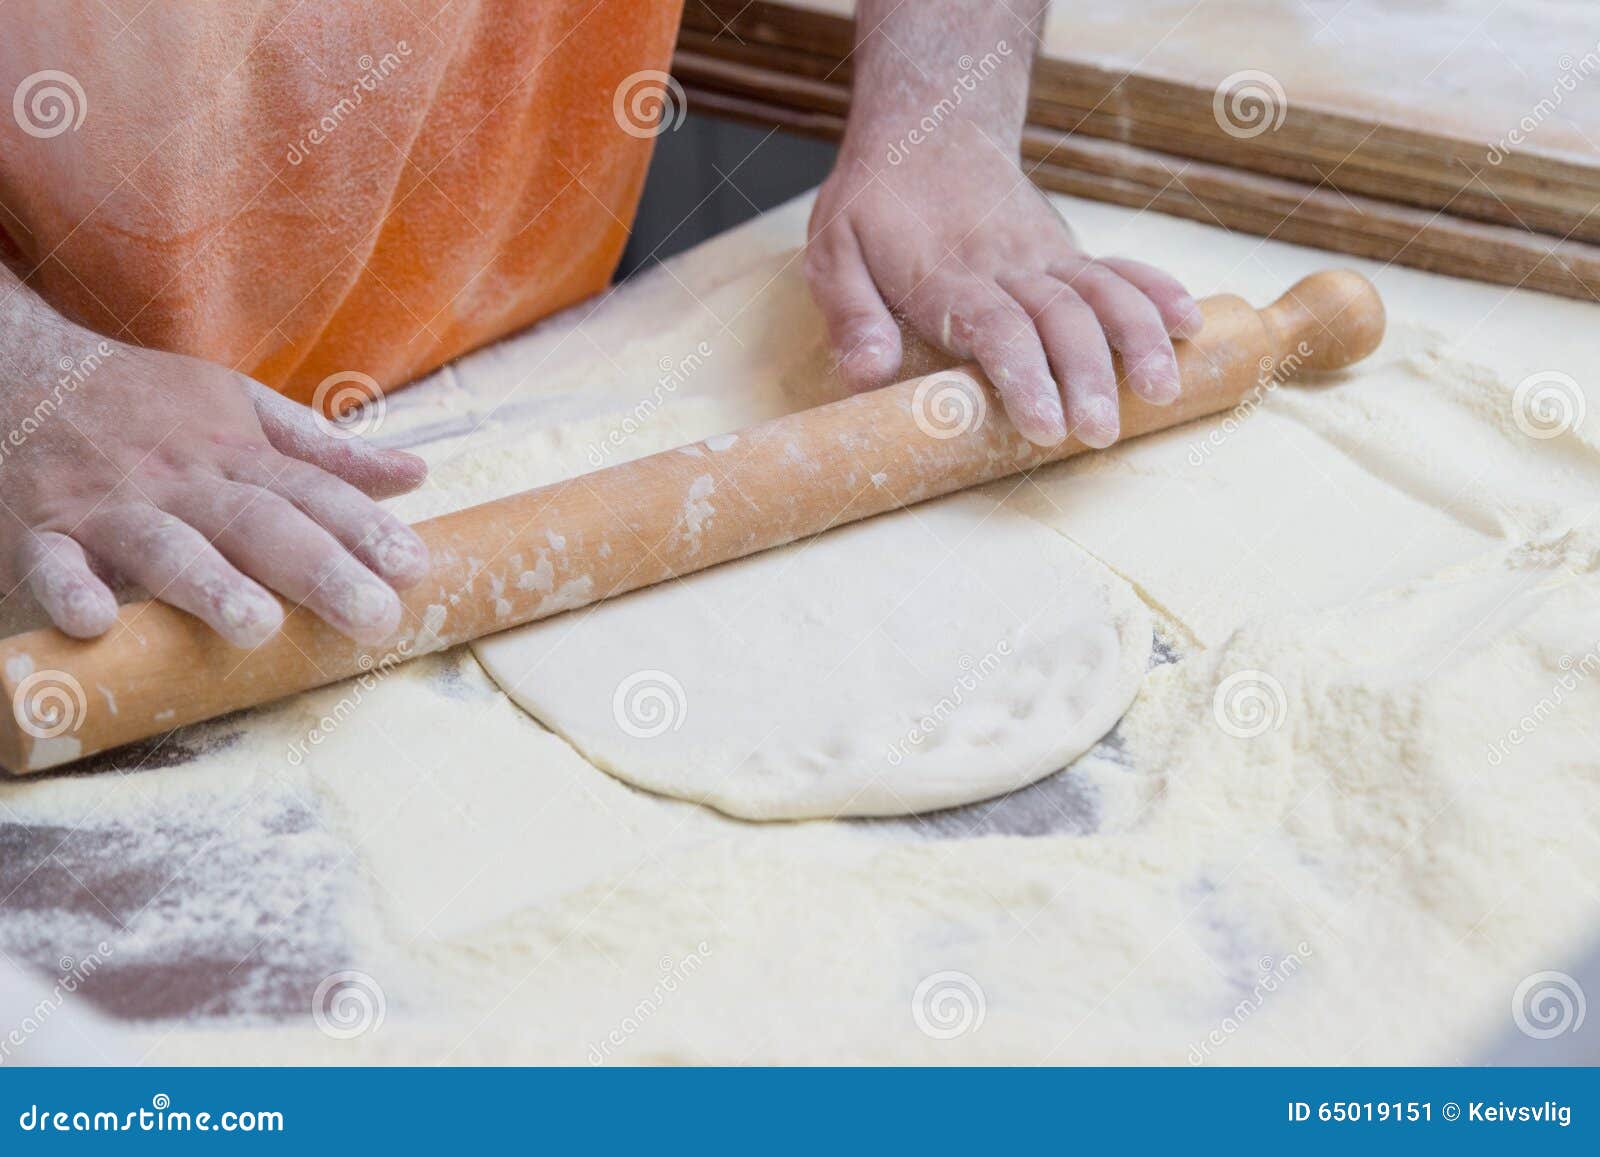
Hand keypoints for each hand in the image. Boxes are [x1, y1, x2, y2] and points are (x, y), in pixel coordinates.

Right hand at [0, 315, 429, 645]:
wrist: (19, 363)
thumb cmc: (145, 404)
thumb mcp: (237, 407)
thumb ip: (322, 451)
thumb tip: (416, 474)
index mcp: (235, 452)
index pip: (313, 493)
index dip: (366, 530)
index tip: (414, 568)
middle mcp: (181, 478)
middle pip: (258, 523)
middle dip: (318, 569)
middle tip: (372, 614)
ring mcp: (111, 504)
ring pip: (165, 545)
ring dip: (211, 584)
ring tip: (259, 626)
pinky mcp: (42, 529)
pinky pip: (54, 561)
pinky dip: (70, 588)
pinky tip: (95, 621)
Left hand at [805, 120, 1203, 446]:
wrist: (928, 128)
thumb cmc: (875, 201)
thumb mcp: (832, 252)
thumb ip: (851, 314)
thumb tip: (867, 373)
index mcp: (945, 275)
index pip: (995, 328)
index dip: (1024, 376)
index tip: (1044, 424)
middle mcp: (1004, 264)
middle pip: (1058, 319)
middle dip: (1087, 377)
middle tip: (1101, 432)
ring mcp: (1043, 255)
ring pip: (1100, 293)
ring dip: (1137, 340)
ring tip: (1163, 390)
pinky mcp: (1065, 251)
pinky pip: (1117, 268)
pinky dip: (1156, 292)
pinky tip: (1189, 325)